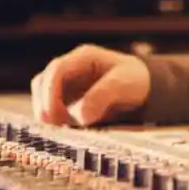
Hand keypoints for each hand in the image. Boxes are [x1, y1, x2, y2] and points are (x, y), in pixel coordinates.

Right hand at [30, 44, 150, 125]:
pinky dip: (55, 120)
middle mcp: (71, 69)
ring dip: (47, 113)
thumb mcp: (124, 84)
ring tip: (59, 131)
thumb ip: (103, 96)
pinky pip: (54, 109)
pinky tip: (64, 132)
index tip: (51, 113)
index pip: (57, 69)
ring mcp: (68, 84)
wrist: (146, 89)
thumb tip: (80, 116)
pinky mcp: (69, 101)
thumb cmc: (136, 81)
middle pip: (43, 82)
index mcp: (84, 57)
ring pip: (44, 96)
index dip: (49, 91)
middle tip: (51, 126)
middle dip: (43, 104)